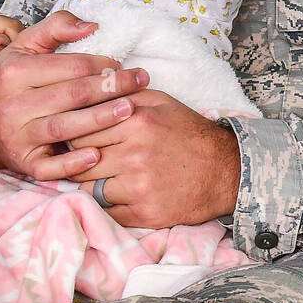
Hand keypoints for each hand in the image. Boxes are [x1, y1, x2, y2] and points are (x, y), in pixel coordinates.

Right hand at [0, 10, 150, 179]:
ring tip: (130, 109)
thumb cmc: (11, 81)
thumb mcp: (25, 47)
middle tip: (140, 82)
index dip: (101, 64)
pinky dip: (73, 163)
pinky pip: (50, 167)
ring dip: (101, 120)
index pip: (70, 66)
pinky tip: (97, 155)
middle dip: (111, 88)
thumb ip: (56, 27)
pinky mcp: (23, 163)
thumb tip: (92, 26)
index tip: (121, 64)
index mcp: (15, 72)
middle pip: (72, 95)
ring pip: (65, 127)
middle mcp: (13, 104)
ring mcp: (17, 136)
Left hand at [67, 89, 240, 227]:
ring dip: (92, 185)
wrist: (225, 171)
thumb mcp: (161, 102)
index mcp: (136, 123)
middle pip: (82, 162)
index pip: (82, 132)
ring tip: (103, 178)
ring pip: (89, 189)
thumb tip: (91, 89)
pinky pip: (107, 213)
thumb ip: (124, 94)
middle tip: (86, 161)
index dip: (76, 137)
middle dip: (80, 162)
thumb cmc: (190, 133)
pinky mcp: (145, 214)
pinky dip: (107, 206)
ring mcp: (139, 188)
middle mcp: (135, 156)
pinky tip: (117, 196)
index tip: (78, 141)